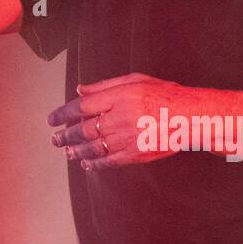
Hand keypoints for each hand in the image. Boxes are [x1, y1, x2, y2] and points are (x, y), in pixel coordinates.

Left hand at [48, 73, 191, 169]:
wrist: (190, 116)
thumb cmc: (164, 94)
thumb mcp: (135, 80)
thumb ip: (105, 86)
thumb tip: (80, 89)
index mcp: (119, 97)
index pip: (81, 106)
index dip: (63, 114)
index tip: (52, 120)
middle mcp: (121, 117)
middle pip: (84, 129)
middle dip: (65, 136)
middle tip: (55, 139)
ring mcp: (128, 138)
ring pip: (94, 147)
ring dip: (76, 150)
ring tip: (66, 152)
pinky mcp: (136, 153)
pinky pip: (110, 161)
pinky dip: (95, 163)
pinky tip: (86, 163)